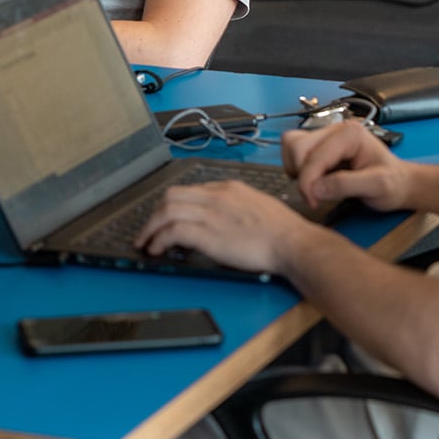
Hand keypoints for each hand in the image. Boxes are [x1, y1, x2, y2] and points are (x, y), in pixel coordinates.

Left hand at [134, 180, 309, 275]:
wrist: (294, 243)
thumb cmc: (284, 232)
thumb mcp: (257, 205)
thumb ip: (236, 207)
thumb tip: (222, 219)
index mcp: (228, 188)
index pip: (190, 191)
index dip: (173, 206)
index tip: (167, 219)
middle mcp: (216, 196)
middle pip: (171, 196)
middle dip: (155, 214)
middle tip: (148, 230)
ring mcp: (211, 214)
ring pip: (166, 212)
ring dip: (150, 228)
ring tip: (145, 243)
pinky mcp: (208, 234)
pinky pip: (172, 232)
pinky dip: (159, 240)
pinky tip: (156, 250)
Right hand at [282, 120, 411, 211]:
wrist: (401, 184)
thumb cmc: (394, 184)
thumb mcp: (378, 186)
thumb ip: (345, 185)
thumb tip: (314, 189)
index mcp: (350, 134)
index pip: (314, 154)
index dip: (308, 180)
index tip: (312, 201)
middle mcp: (336, 129)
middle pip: (297, 146)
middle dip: (302, 174)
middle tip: (314, 196)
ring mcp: (327, 136)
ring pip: (292, 146)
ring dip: (297, 170)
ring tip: (315, 187)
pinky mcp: (321, 145)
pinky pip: (295, 152)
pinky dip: (298, 169)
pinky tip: (316, 181)